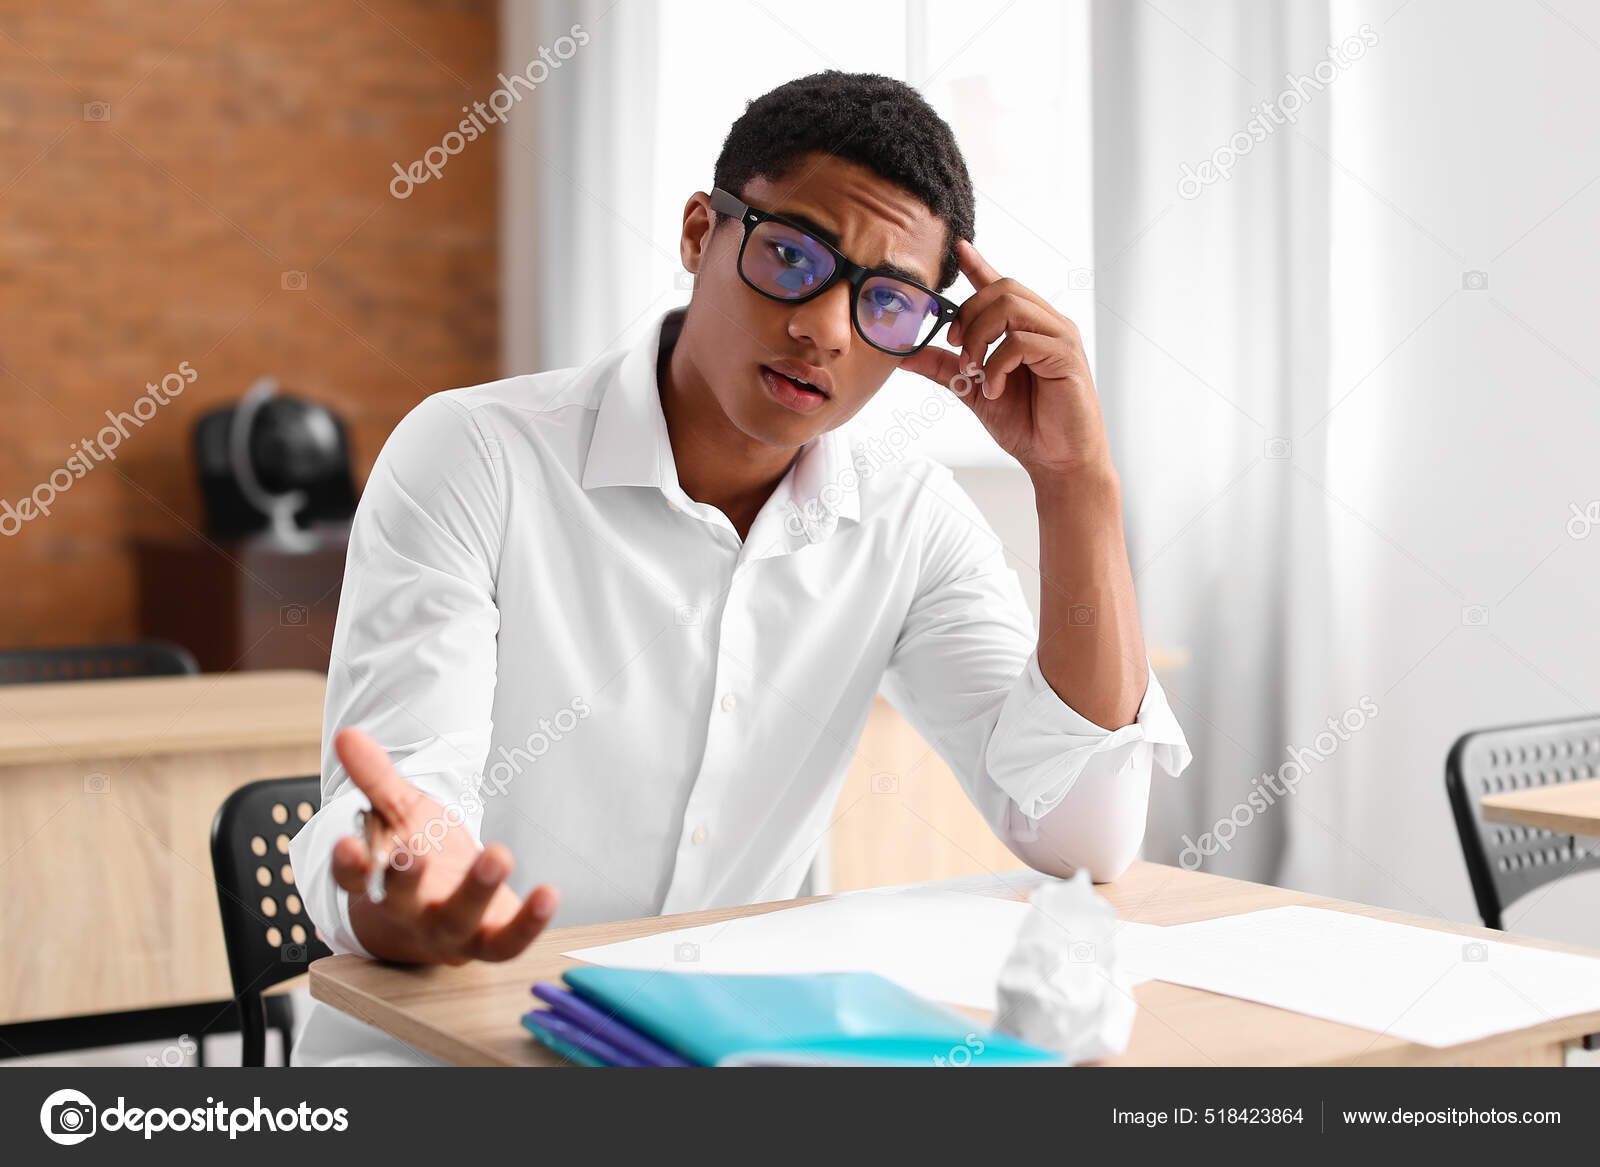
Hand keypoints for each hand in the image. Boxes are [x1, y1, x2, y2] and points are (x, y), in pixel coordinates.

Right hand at [328, 727, 559, 964]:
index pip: (352, 877)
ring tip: (497, 854)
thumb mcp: (400, 814)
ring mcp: (449, 931)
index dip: (348, 863)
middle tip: (412, 856)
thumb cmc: (420, 853)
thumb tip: (346, 734)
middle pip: (400, 902)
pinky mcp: (488, 941)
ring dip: (476, 890)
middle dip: (405, 880)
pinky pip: (507, 942)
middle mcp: (408, 913)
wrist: (446, 913)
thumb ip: (377, 779)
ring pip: (457, 920)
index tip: (347, 843)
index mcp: (377, 881)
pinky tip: (548, 893)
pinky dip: (529, 922)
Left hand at [900, 239, 1111, 480]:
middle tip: (956, 350)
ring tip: (974, 372)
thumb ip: (945, 368)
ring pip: (1010, 308)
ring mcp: (1060, 337)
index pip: (1000, 285)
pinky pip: (1021, 342)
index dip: (978, 264)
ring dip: (980, 339)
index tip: (957, 249)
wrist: (1058, 461)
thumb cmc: (1027, 424)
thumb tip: (904, 354)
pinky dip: (997, 366)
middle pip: (1002, 289)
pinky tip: (994, 389)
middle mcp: (1046, 324)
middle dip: (968, 316)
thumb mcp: (974, 391)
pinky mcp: (1067, 356)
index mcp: (1026, 327)